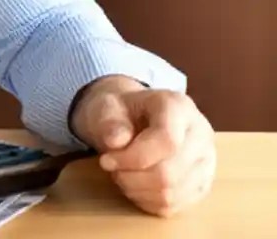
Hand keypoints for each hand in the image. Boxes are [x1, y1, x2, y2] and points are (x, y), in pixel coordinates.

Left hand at [70, 75, 215, 216]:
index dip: (133, 158)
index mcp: (179, 107)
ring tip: (123, 173)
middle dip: (131, 176)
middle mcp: (201, 134)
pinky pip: (174, 205)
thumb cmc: (120, 112)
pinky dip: (147, 200)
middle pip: (169, 173)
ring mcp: (206, 162)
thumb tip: (115, 141)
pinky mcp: (202, 185)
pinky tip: (135, 184)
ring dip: (137, 190)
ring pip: (172, 193)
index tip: (106, 160)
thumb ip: (109, 122)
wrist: (133, 116)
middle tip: (112, 167)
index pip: (167, 141)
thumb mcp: (106, 107)